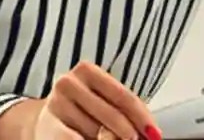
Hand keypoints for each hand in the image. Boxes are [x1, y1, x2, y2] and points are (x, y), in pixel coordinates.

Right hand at [33, 62, 160, 139]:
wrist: (49, 123)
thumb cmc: (84, 112)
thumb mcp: (105, 103)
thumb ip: (125, 112)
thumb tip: (150, 134)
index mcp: (86, 71)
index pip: (122, 96)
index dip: (142, 117)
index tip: (155, 134)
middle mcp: (67, 83)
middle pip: (112, 116)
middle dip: (129, 134)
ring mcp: (56, 105)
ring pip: (97, 133)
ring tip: (100, 137)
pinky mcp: (48, 126)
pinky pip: (75, 139)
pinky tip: (86, 139)